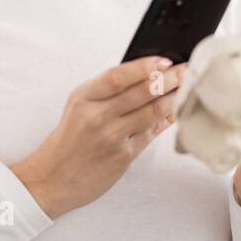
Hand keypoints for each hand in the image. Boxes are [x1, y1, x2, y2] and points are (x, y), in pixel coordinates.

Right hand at [11, 55, 186, 218]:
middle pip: (141, 92)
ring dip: (173, 98)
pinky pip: (150, 134)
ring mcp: (111, 137)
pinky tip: (175, 112)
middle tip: (186, 70)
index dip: (144, 67)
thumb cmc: (68, 141)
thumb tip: (143, 76)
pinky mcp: (122, 156)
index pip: (118, 76)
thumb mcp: (78, 108)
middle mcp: (97, 116)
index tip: (164, 61)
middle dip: (169, 79)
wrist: (52, 179)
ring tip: (188, 88)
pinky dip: (165, 121)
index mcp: (83, 98)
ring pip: (151, 112)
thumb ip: (106, 92)